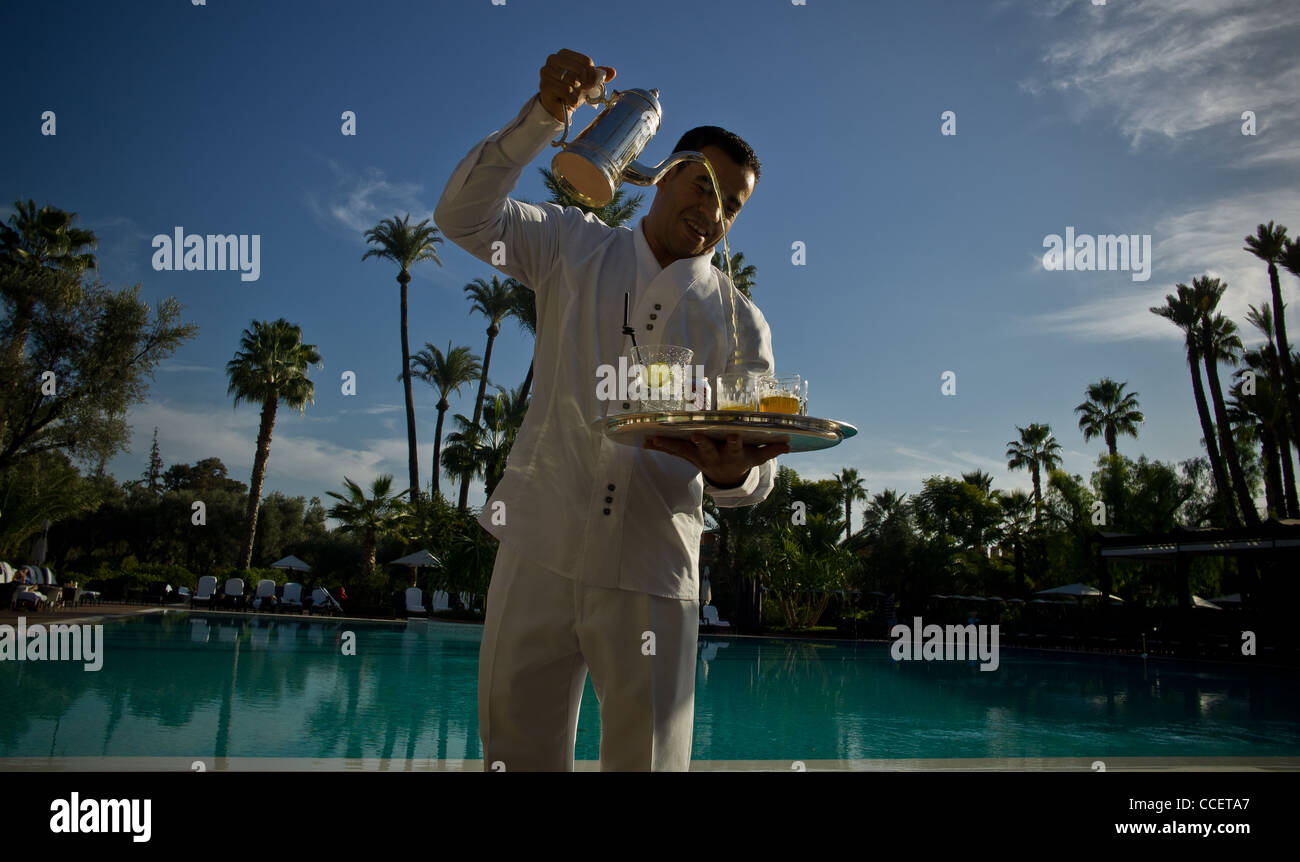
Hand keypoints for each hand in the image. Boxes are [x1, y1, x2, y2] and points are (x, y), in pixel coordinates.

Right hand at [539, 49, 616, 123]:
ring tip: (574, 96)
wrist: (559, 107)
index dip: (592, 75)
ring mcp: (546, 71)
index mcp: (564, 54)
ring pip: (572, 80)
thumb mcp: (587, 82)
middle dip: (586, 83)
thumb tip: (613, 72)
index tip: (592, 84)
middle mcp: (553, 59)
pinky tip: (570, 102)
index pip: (586, 61)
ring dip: (578, 93)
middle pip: (580, 68)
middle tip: (584, 91)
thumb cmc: (573, 91)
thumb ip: (598, 75)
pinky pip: (566, 90)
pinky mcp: (544, 85)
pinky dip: (572, 99)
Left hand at [643, 432, 788, 486]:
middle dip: (702, 442)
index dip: (735, 442)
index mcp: (733, 454)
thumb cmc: (743, 459)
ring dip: (670, 445)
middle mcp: (714, 456)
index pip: (736, 447)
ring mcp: (699, 457)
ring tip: (655, 439)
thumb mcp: (757, 457)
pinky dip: (660, 446)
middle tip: (696, 435)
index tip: (735, 434)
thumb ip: (771, 449)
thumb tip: (790, 443)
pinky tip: (645, 441)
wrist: (726, 477)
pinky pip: (672, 451)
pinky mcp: (688, 456)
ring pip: (684, 450)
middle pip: (708, 449)